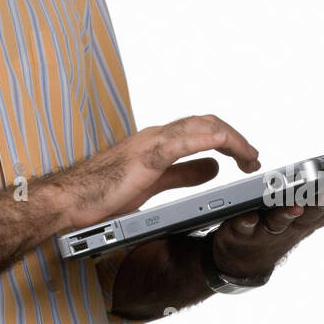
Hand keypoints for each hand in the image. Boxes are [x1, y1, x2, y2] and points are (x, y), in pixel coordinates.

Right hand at [56, 114, 259, 231]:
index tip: (246, 157)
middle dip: (236, 137)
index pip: (202, 129)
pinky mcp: (144, 157)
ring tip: (249, 154)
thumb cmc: (102, 192)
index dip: (229, 139)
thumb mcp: (155, 184)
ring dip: (230, 137)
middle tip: (254, 158)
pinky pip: (180, 141)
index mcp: (158, 142)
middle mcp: (156, 135)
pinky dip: (205, 137)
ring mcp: (150, 143)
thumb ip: (184, 174)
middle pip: (206, 122)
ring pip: (199, 126)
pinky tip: (222, 142)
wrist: (68, 200)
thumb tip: (213, 169)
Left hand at [210, 167, 323, 279]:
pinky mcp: (243, 231)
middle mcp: (297, 224)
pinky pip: (244, 226)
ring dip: (290, 213)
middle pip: (316, 213)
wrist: (248, 258)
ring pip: (282, 221)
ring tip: (297, 204)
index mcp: (316, 216)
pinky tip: (249, 215)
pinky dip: (246, 221)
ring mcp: (271, 230)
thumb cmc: (290, 228)